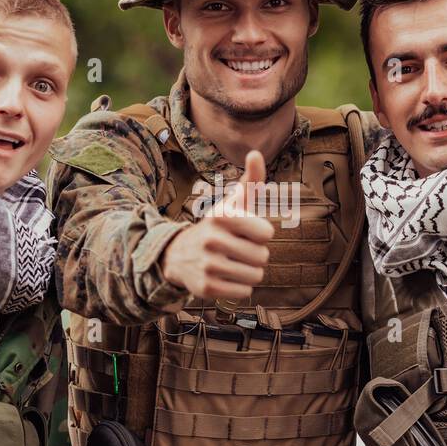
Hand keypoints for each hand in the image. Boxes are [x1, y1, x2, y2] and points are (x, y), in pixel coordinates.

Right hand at [160, 151, 274, 300]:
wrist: (179, 255)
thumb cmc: (218, 227)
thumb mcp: (232, 203)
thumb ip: (251, 180)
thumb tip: (257, 153)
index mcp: (221, 216)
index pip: (267, 233)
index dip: (259, 234)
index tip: (244, 232)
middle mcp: (212, 239)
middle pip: (263, 257)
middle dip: (255, 255)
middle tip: (236, 249)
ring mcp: (208, 265)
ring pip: (256, 276)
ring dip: (249, 271)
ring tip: (231, 263)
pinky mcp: (206, 288)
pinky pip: (245, 292)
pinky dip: (240, 287)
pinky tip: (225, 277)